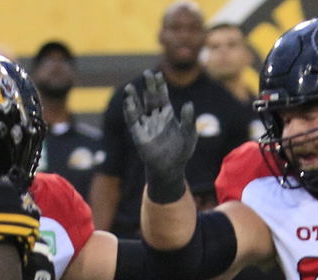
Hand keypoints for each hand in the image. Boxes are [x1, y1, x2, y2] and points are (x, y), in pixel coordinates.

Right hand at [124, 70, 195, 203]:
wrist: (171, 168)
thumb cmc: (181, 152)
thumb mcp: (189, 135)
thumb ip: (188, 120)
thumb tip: (189, 104)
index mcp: (167, 115)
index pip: (162, 97)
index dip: (160, 86)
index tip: (159, 75)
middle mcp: (155, 117)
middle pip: (150, 98)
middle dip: (149, 87)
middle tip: (147, 74)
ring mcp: (146, 124)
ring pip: (138, 107)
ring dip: (133, 97)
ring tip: (130, 87)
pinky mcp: (138, 134)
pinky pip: (132, 120)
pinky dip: (130, 111)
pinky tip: (128, 102)